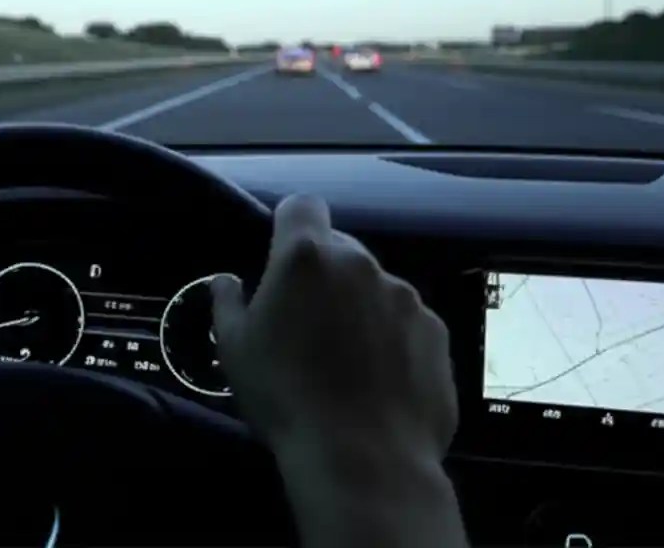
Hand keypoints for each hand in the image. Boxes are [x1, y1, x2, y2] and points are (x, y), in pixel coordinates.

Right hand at [210, 193, 456, 466]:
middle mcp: (361, 264)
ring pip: (375, 286)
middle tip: (307, 323)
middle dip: (324, 275)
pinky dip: (392, 338)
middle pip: (340, 249)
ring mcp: (405, 296)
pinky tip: (378, 380)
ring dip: (359, 308)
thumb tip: (228, 281)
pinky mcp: (436, 330)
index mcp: (306, 257)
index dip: (290, 224)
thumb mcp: (234, 350)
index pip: (302, 206)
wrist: (363, 458)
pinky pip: (406, 321)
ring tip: (346, 360)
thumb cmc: (285, 397)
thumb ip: (228, 303)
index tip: (280, 255)